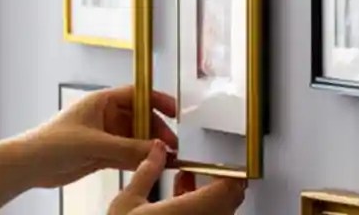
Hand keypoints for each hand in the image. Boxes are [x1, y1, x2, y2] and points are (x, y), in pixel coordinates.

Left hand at [20, 85, 178, 188]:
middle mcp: (105, 117)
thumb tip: (156, 150)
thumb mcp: (93, 144)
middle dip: (157, 131)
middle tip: (172, 145)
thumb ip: (126, 148)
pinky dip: (139, 161)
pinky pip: (126, 155)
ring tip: (168, 159)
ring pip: (135, 139)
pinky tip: (151, 167)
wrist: (29, 165)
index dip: (158, 101)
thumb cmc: (52, 143)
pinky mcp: (101, 155)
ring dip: (150, 148)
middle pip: (140, 119)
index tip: (176, 112)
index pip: (137, 95)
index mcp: (102, 102)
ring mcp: (104, 136)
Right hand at [109, 142, 246, 214]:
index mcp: (192, 211)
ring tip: (185, 183)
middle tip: (201, 170)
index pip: (231, 186)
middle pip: (229, 200)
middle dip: (217, 182)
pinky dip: (201, 211)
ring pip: (220, 213)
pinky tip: (179, 203)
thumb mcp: (128, 202)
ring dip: (209, 196)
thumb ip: (147, 171)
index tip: (217, 160)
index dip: (229, 169)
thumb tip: (157, 149)